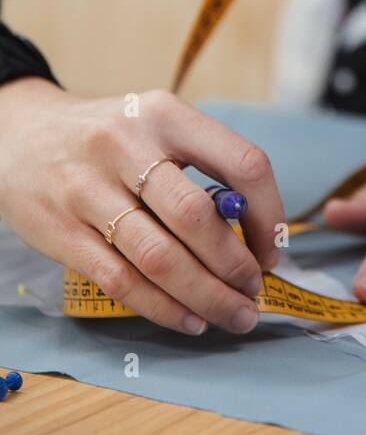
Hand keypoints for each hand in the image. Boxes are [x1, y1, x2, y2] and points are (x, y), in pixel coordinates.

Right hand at [0, 78, 285, 335]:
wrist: (19, 135)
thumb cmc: (107, 137)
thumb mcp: (155, 125)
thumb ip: (200, 166)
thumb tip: (253, 235)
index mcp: (165, 115)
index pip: (241, 164)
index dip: (268, 215)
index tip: (272, 249)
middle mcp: (127, 146)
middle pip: (197, 218)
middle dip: (236, 266)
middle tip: (254, 293)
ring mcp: (88, 190)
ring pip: (160, 258)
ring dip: (206, 296)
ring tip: (232, 315)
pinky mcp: (61, 231)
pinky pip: (121, 281)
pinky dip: (162, 308)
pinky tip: (188, 319)